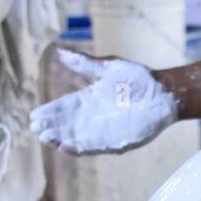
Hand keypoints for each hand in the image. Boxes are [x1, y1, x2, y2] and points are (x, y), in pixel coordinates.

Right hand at [30, 49, 177, 154]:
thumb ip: (85, 63)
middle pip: (66, 126)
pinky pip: (94, 148)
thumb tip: (59, 51)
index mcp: (90, 100)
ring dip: (60, 140)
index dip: (49, 113)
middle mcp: (93, 118)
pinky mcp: (117, 142)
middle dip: (50, 128)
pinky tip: (66, 146)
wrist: (165, 92)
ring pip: (75, 140)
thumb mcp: (108, 68)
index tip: (34, 115)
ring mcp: (104, 132)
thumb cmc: (140, 78)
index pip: (64, 108)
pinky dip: (79, 148)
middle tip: (36, 128)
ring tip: (47, 137)